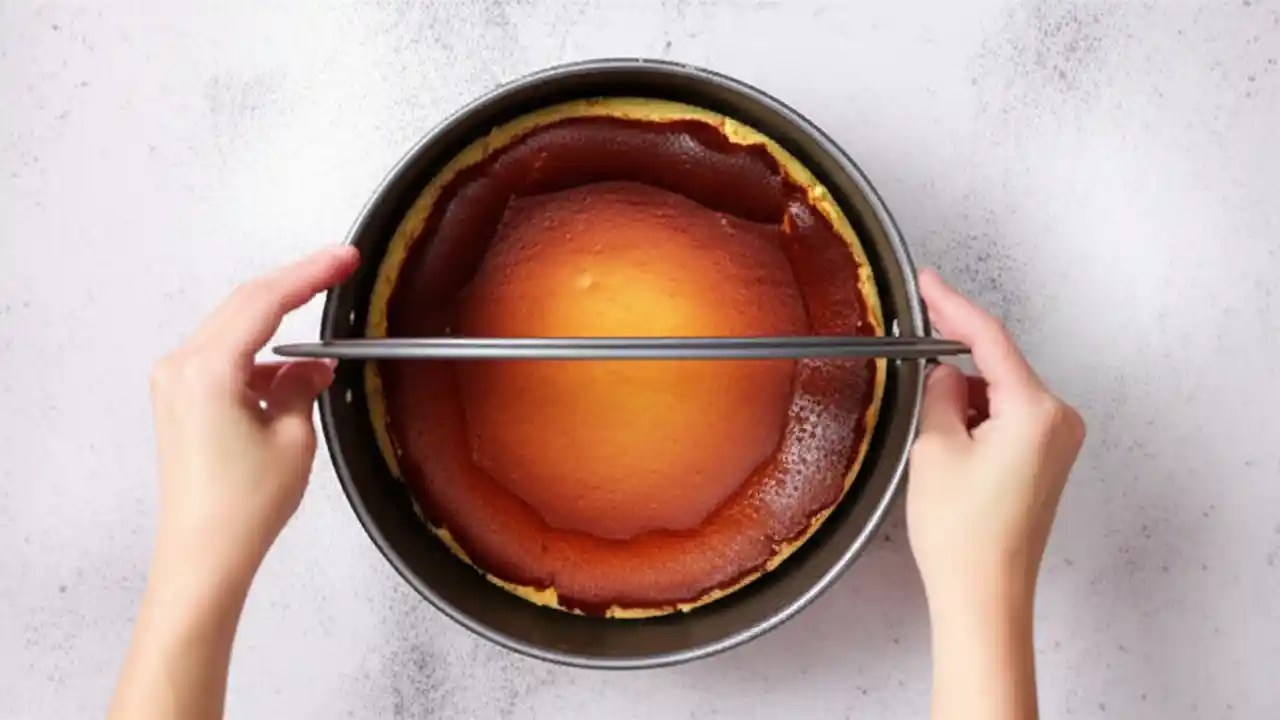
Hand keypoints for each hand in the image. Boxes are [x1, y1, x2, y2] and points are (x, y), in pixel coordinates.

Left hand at [112, 246, 357, 719]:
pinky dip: (263, 356)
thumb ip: (302, 386)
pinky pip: (227, 359)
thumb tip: (311, 367)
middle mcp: (182, 368)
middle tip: (340, 267)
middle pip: (244, 305)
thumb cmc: (242, 506)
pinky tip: (297, 371)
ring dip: (280, 326)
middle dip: (295, 286)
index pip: (265, 302)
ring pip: (235, 330)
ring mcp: (176, 384)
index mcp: (207, 370)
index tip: (344, 258)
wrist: (203, 555)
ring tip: (327, 331)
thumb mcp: (293, 438)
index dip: (310, 274)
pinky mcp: (181, 402)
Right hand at [907, 269, 1084, 719]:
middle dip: (952, 364)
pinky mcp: (1048, 461)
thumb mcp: (935, 448)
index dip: (953, 305)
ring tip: (933, 445)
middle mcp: (1059, 420)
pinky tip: (951, 449)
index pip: (989, 339)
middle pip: (997, 366)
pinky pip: (1009, 419)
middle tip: (915, 362)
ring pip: (1000, 394)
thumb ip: (940, 394)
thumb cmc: (963, 534)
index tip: (928, 282)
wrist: (985, 595)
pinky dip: (978, 420)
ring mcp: (1058, 442)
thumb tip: (944, 373)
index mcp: (1035, 409)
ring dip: (963, 400)